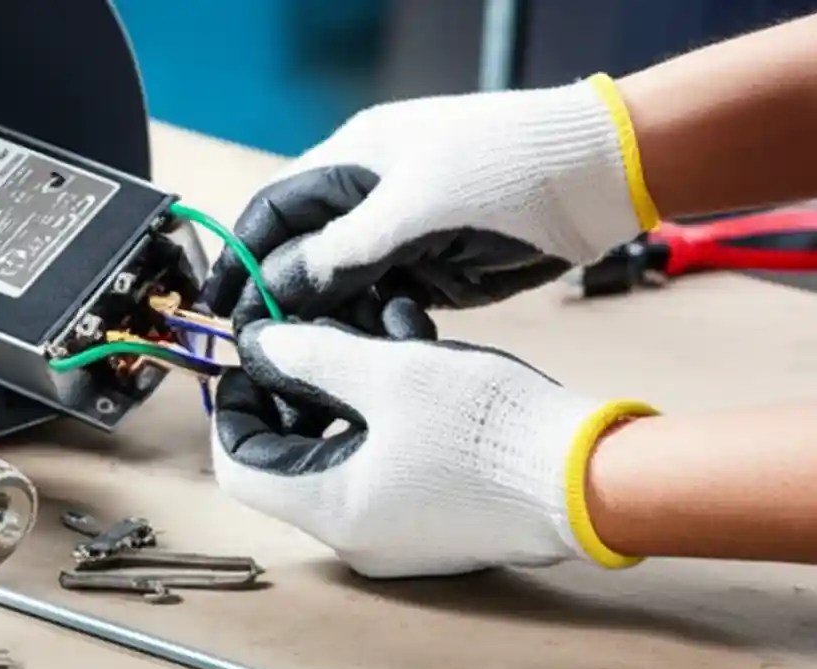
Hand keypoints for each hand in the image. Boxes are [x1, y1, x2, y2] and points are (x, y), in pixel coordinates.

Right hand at [202, 74, 658, 326]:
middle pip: (302, 255)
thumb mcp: (415, 208)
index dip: (238, 257)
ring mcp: (400, 234)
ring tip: (328, 357)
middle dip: (283, 301)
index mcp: (352, 163)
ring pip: (341, 287)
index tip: (217, 307)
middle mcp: (368, 200)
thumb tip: (279, 286)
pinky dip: (376, 326)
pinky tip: (384, 344)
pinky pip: (383, 303)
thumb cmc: (506, 167)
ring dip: (333, 320)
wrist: (599, 177)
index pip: (272, 212)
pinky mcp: (432, 267)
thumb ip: (343, 250)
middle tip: (267, 351)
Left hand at [211, 303, 651, 577]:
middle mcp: (354, 533)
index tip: (249, 358)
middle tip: (305, 332)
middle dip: (291, 388)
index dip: (232, 407)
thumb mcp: (388, 373)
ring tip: (363, 328)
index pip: (240, 465)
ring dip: (339, 389)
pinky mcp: (432, 518)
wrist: (590, 477)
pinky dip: (379, 412)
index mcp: (331, 507)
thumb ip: (311, 354)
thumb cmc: (490, 430)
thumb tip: (258, 343)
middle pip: (287, 457)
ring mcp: (395, 531)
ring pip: (337, 451)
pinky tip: (404, 353)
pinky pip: (380, 462)